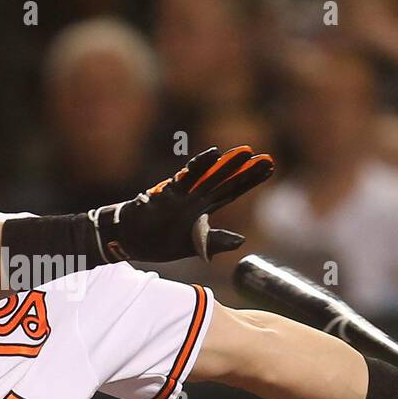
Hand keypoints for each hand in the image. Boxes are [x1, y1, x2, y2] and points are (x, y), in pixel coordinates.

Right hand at [87, 146, 274, 262]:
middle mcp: (195, 198)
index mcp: (202, 210)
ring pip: (209, 177)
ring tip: (247, 152)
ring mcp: (182, 195)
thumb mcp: (191, 246)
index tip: (270, 168)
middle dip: (246, 170)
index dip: (250, 180)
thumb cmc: (155, 241)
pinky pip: (186, 178)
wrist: (127, 239)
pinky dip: (199, 166)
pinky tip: (214, 154)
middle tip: (268, 158)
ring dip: (227, 165)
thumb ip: (215, 241)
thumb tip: (242, 239)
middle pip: (225, 182)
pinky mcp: (167, 194)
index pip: (231, 191)